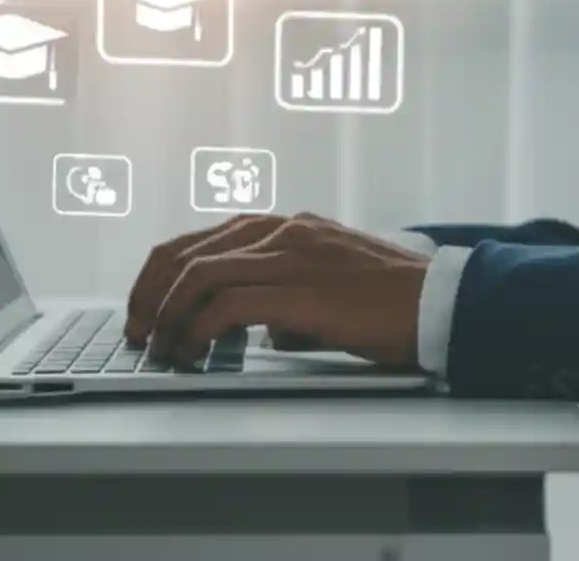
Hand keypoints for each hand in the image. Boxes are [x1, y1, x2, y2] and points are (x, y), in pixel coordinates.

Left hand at [126, 214, 427, 368]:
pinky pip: (225, 306)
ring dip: (167, 315)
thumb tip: (265, 330)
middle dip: (149, 293)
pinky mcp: (299, 289)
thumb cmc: (393, 300)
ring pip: (198, 274)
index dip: (161, 274)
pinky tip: (193, 354)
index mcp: (286, 225)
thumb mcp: (332, 284)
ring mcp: (289, 255)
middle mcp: (281, 230)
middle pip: (186, 251)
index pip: (201, 239)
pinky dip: (197, 331)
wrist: (441, 302)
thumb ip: (291, 295)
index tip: (146, 307)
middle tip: (138, 331)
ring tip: (159, 348)